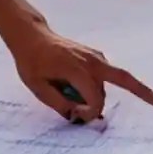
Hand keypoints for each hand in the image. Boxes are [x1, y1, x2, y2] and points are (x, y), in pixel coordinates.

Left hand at [4, 20, 152, 121]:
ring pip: (112, 78)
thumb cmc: (32, 62)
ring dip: (98, 94)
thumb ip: (59, 104)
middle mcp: (92, 61)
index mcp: (77, 70)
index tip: (75, 115)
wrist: (31, 37)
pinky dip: (99, 84)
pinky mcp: (95, 54)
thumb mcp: (38, 87)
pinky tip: (80, 86)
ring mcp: (96, 55)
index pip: (96, 99)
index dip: (90, 113)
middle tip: (84, 111)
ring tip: (73, 96)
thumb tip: (76, 116)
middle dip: (101, 103)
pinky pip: (106, 72)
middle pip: (120, 80)